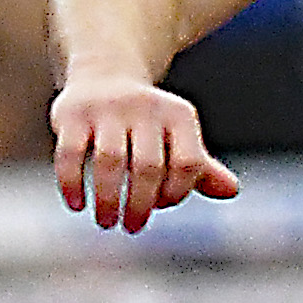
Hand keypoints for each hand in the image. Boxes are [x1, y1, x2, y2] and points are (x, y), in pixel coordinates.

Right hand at [50, 74, 239, 231]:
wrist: (105, 75)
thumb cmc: (148, 122)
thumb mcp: (178, 138)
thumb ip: (201, 168)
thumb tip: (232, 191)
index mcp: (179, 115)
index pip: (188, 163)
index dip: (177, 193)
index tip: (160, 206)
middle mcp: (146, 107)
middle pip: (148, 166)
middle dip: (140, 205)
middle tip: (131, 228)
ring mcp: (107, 108)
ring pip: (110, 161)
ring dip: (108, 199)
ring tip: (107, 222)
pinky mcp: (73, 112)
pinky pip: (70, 154)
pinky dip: (72, 184)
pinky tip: (77, 205)